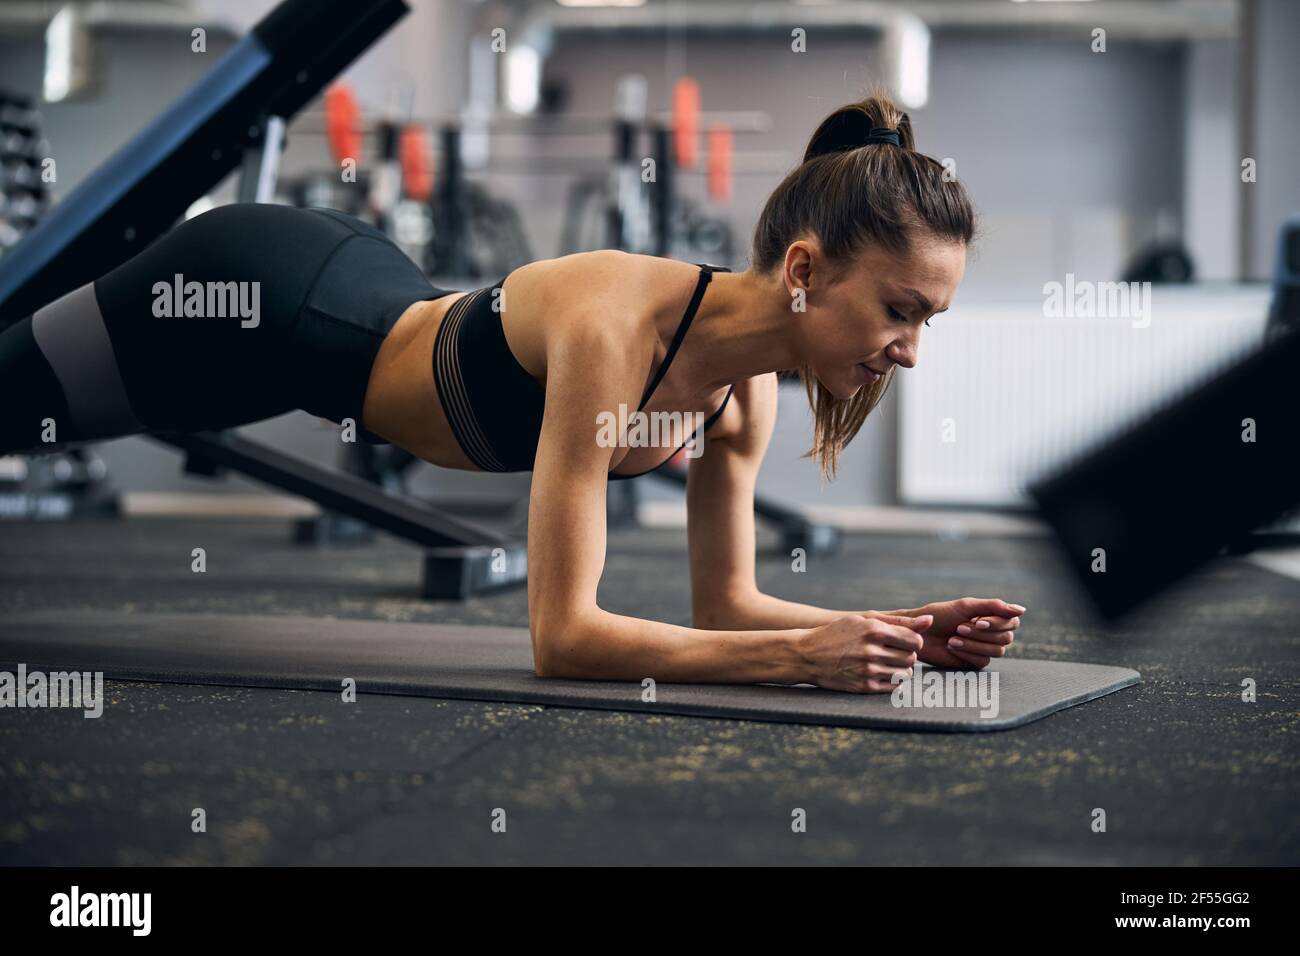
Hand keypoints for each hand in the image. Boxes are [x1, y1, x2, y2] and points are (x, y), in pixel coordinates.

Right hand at [796, 613, 931, 692]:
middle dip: (908, 655)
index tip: (905, 641)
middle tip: (895, 652)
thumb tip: (929, 620)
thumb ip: (898, 621)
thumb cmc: (837, 633)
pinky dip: (893, 680)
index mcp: (873, 630)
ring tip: (889, 662)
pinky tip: (883, 672)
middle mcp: (871, 651)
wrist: (807, 655)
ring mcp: (868, 670)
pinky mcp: (864, 686)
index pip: (914, 640)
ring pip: (905, 673)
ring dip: (901, 668)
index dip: (914, 641)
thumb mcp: (863, 620)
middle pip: (911, 658)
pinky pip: (894, 687)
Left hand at [886, 597, 1025, 669]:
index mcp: (991, 617)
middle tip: (959, 628)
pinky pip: (983, 661)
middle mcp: (991, 633)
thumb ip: (994, 606)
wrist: (919, 632)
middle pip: (1007, 638)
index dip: (998, 624)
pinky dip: (966, 653)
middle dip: (982, 634)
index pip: (1012, 622)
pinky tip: (952, 648)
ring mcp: (983, 648)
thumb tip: (1023, 610)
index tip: (977, 621)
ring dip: (973, 644)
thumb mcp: (966, 606)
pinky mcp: (974, 662)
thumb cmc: (940, 615)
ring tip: (952, 638)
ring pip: (997, 651)